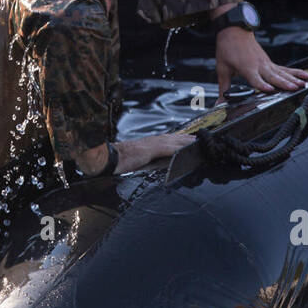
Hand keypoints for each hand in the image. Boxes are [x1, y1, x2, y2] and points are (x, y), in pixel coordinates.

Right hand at [75, 132, 194, 175]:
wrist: (105, 158)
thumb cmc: (115, 162)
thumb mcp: (133, 163)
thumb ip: (143, 163)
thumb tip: (149, 168)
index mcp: (147, 145)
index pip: (168, 141)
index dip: (180, 141)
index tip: (191, 142)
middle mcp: (151, 142)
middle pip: (174, 138)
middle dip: (187, 140)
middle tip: (201, 140)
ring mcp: (150, 144)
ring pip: (174, 141)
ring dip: (187, 142)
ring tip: (199, 143)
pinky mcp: (149, 150)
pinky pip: (168, 148)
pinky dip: (179, 148)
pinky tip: (188, 149)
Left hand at [215, 26, 307, 101]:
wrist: (234, 31)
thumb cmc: (227, 49)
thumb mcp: (222, 69)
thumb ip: (223, 87)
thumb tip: (219, 103)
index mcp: (246, 68)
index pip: (255, 79)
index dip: (262, 85)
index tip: (270, 90)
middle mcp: (259, 65)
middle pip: (273, 76)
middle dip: (284, 83)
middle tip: (294, 89)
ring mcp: (266, 63)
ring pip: (282, 73)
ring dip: (293, 79)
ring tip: (303, 84)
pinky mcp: (270, 63)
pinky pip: (285, 69)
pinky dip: (296, 73)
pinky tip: (306, 76)